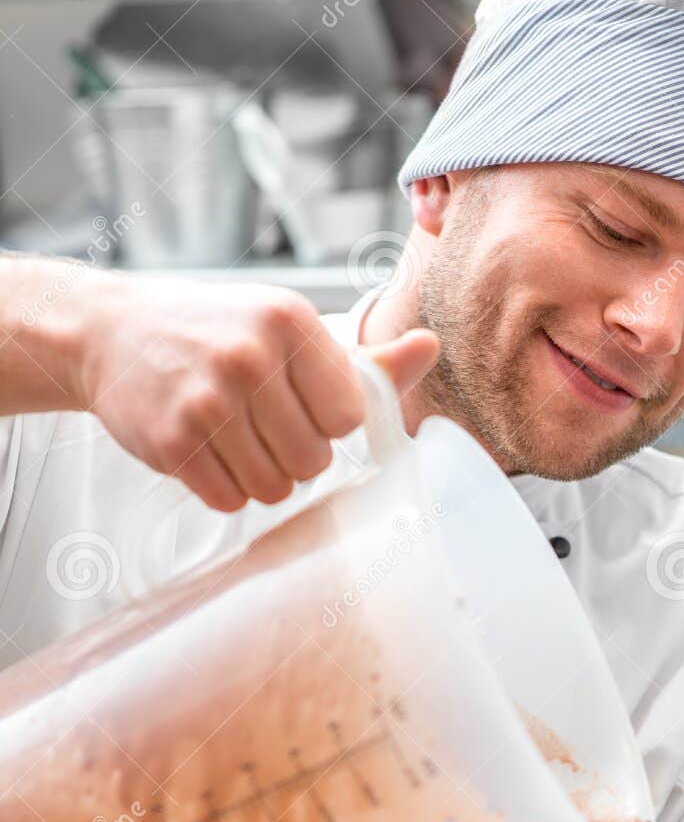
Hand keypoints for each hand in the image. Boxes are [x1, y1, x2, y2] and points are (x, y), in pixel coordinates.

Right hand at [76, 274, 437, 511]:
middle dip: (294, 456)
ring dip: (260, 478)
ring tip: (236, 441)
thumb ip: (365, 358)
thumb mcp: (289, 330)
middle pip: (314, 461)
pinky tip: (207, 452)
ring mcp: (207, 400)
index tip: (297, 404)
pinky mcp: (172, 440)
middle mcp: (249, 355)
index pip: (349, 418)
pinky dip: (224, 489)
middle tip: (262, 428)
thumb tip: (432, 347)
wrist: (113, 332)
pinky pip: (230, 500)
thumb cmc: (219, 333)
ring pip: (274, 489)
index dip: (327, 423)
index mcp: (289, 321)